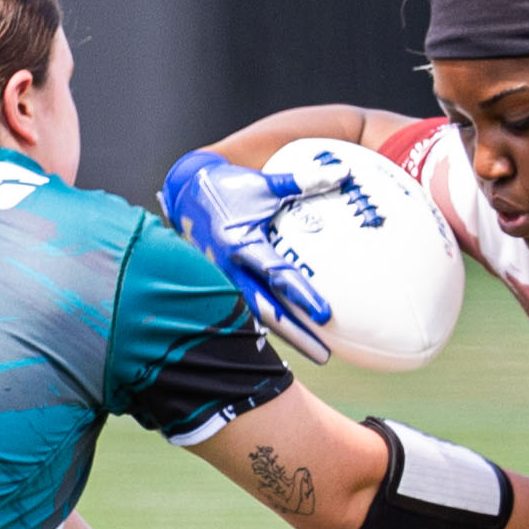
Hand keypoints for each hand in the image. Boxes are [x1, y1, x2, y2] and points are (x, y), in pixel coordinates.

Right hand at [160, 149, 335, 363]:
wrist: (185, 193)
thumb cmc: (228, 187)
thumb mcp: (265, 184)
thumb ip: (304, 182)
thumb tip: (344, 173)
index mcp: (241, 243)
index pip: (277, 275)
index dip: (301, 295)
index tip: (325, 315)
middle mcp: (231, 268)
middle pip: (267, 310)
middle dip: (295, 335)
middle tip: (325, 355)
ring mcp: (224, 280)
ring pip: (257, 316)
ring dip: (286, 336)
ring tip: (317, 353)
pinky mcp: (221, 284)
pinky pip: (248, 309)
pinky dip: (270, 325)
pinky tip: (292, 337)